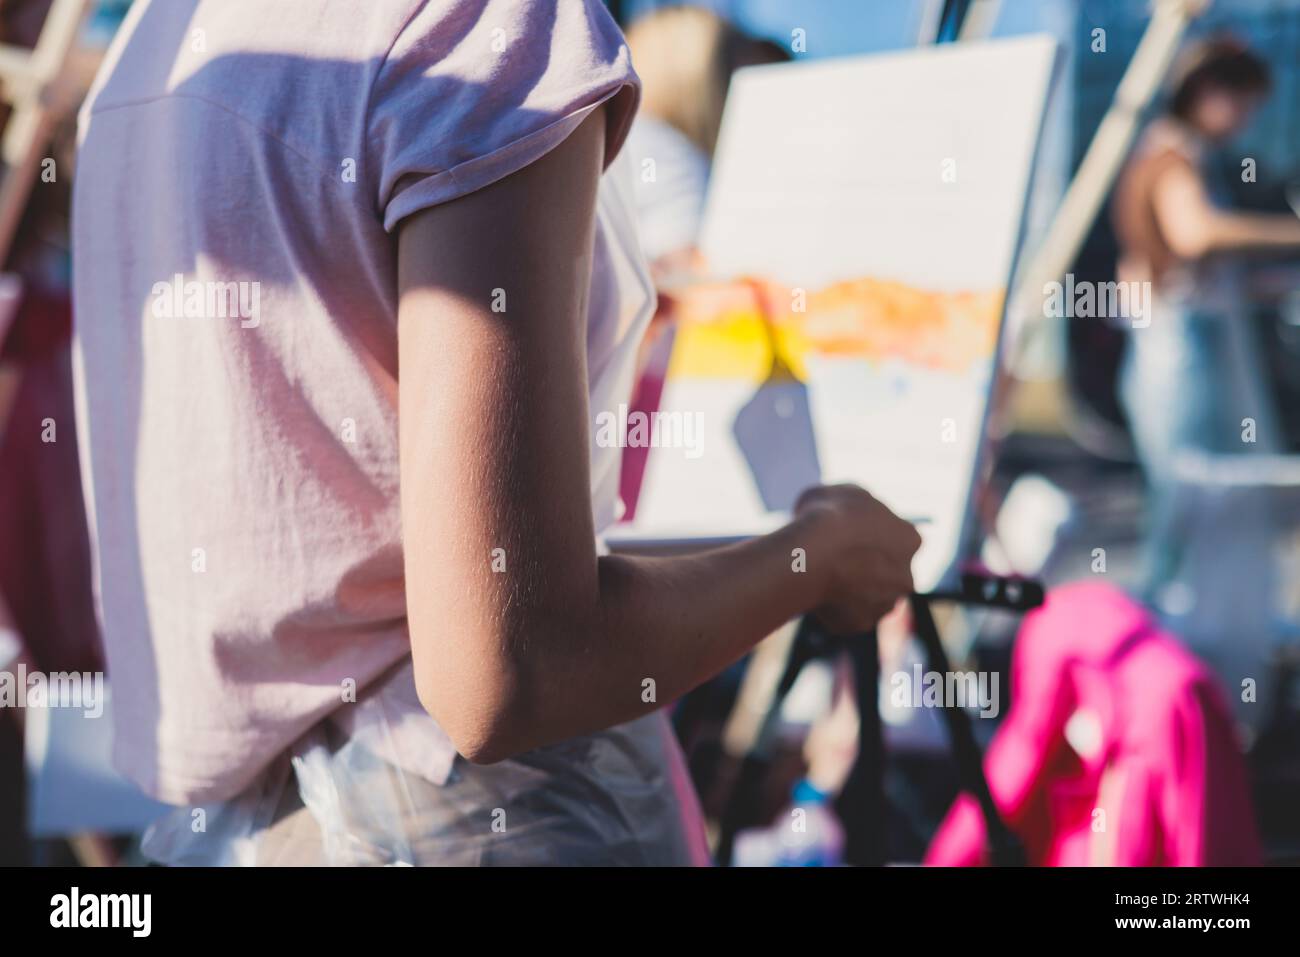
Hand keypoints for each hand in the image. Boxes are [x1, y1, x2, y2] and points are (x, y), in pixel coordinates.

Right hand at [793, 484, 920, 634]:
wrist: (809, 555)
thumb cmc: (827, 516)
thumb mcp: (843, 493)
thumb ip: (856, 507)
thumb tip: (846, 513)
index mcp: (910, 539)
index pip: (897, 538)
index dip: (871, 534)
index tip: (850, 533)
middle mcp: (906, 576)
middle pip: (887, 573)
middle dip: (866, 568)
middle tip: (836, 557)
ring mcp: (883, 604)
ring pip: (869, 596)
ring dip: (852, 589)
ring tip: (822, 574)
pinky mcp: (859, 623)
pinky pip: (846, 614)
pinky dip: (833, 606)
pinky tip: (816, 590)